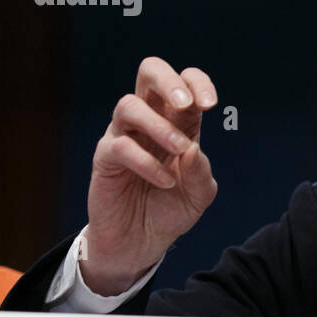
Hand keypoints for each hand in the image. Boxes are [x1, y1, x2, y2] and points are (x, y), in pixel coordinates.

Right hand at [79, 57, 218, 295]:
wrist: (141, 243)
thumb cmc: (171, 210)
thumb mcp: (199, 195)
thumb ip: (200, 171)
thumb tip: (192, 148)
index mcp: (178, 122)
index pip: (185, 83)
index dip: (198, 83)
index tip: (211, 104)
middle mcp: (150, 121)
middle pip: (148, 72)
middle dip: (168, 80)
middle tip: (185, 103)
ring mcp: (124, 136)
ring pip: (129, 105)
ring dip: (159, 125)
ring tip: (180, 150)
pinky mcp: (105, 158)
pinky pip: (120, 146)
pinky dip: (146, 162)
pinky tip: (165, 182)